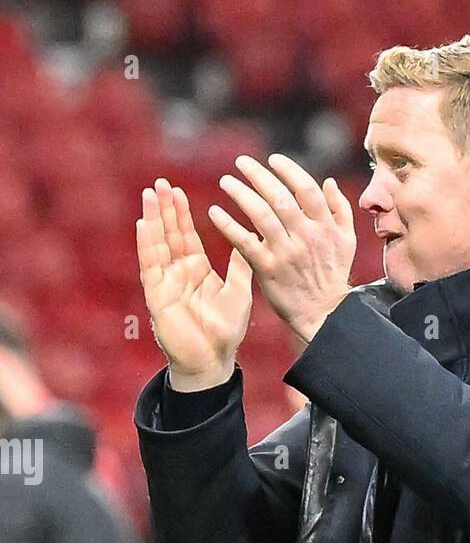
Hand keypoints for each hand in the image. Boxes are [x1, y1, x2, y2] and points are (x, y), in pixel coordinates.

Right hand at [136, 179, 252, 389]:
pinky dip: (146, 245)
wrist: (213, 360)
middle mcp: (178, 273)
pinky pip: (150, 267)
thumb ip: (241, 265)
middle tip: (160, 182)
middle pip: (168, 234)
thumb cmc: (226, 331)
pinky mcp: (157, 296)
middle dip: (164, 209)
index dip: (181, 213)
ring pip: (156, 245)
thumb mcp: (240, 291)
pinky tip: (143, 225)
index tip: (177, 189)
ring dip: (152, 220)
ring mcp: (165, 283)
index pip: (186, 235)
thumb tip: (251, 236)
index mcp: (197, 270)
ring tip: (149, 195)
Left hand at [207, 155, 355, 343]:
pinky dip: (228, 225)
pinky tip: (215, 212)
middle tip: (240, 162)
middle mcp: (306, 236)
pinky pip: (244, 242)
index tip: (273, 159)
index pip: (306, 189)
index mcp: (325, 226)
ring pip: (261, 215)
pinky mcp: (268, 269)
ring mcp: (286, 252)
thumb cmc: (332, 274)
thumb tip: (327, 181)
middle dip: (258, 175)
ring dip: (240, 194)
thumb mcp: (347, 241)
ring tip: (225, 181)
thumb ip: (340, 209)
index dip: (289, 170)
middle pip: (280, 197)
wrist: (324, 313)